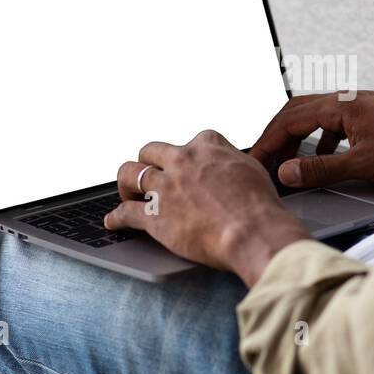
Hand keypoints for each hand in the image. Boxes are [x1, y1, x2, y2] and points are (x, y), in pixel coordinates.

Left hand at [105, 129, 310, 284]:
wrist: (253, 231)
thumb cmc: (260, 206)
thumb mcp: (253, 170)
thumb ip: (234, 164)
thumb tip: (232, 168)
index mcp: (208, 146)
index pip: (191, 141)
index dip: (188, 156)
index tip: (188, 166)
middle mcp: (183, 160)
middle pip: (151, 151)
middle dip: (149, 162)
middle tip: (150, 175)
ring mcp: (165, 186)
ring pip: (129, 173)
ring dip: (126, 183)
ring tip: (128, 192)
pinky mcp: (154, 215)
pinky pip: (125, 212)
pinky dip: (116, 217)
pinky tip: (113, 221)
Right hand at [250, 91, 373, 188]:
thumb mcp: (363, 164)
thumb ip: (321, 168)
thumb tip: (287, 171)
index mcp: (342, 104)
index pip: (290, 118)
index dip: (268, 140)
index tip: (256, 159)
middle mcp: (349, 98)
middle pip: (298, 110)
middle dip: (277, 135)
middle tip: (265, 158)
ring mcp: (361, 104)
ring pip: (316, 114)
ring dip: (298, 136)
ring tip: (291, 160)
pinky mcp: (372, 114)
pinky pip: (335, 121)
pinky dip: (322, 138)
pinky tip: (328, 156)